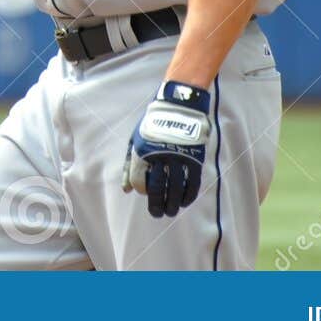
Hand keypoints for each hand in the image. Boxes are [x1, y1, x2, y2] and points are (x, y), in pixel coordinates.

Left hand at [121, 80, 212, 217]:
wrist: (178, 105)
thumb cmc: (153, 123)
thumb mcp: (135, 139)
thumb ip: (128, 165)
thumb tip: (126, 190)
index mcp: (142, 151)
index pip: (139, 181)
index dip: (141, 191)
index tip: (145, 194)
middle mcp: (159, 156)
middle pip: (156, 189)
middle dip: (156, 205)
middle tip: (158, 214)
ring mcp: (177, 158)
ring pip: (175, 189)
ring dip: (173, 204)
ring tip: (171, 212)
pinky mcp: (194, 158)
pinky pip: (192, 183)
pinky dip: (189, 195)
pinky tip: (185, 202)